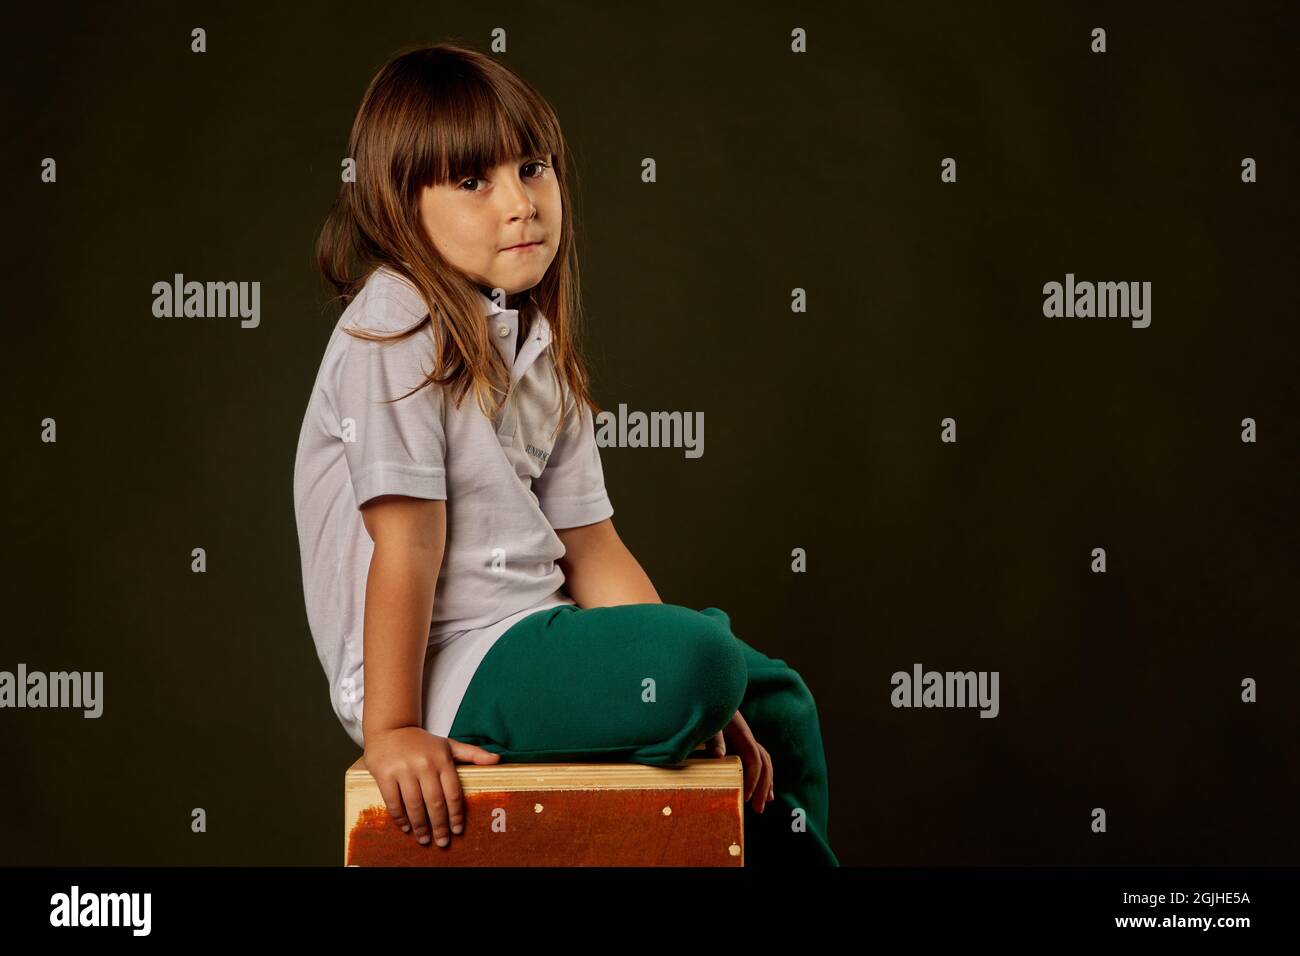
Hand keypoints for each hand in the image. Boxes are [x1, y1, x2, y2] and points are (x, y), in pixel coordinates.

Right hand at [363, 726, 500, 846]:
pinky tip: (407, 827)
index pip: (453, 792)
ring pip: (414, 804)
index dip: (456, 814)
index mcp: (442, 759)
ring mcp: (403, 769)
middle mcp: (424, 764)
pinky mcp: (384, 774)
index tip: (458, 830)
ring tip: (425, 838)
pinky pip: (393, 801)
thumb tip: (497, 760)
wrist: (391, 729)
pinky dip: (400, 817)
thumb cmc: (422, 742)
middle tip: (443, 841)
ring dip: (421, 825)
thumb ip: (472, 754)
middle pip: (435, 802)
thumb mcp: (448, 745)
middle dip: (440, 825)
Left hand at [708, 710, 774, 812]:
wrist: (701, 691)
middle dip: (764, 785)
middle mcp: (745, 735)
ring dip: (765, 781)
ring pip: (761, 760)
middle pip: (763, 761)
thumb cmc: (702, 705)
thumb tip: (721, 756)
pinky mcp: (735, 739)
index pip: (754, 758)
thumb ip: (713, 736)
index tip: (748, 798)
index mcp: (740, 731)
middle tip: (759, 809)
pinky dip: (756, 772)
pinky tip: (754, 785)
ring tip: (765, 802)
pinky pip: (751, 757)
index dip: (754, 779)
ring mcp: (741, 737)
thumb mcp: (706, 720)